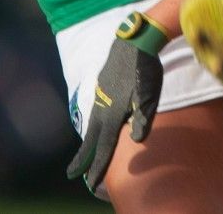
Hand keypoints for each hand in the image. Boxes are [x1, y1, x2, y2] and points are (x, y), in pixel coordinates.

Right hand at [66, 12, 167, 190]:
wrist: (134, 40)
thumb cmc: (145, 69)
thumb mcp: (148, 94)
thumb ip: (142, 117)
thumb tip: (137, 140)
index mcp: (112, 112)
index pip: (104, 145)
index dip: (98, 165)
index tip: (90, 182)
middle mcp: (102, 107)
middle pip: (92, 138)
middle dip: (84, 157)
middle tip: (73, 174)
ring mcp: (101, 95)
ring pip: (92, 124)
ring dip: (88, 141)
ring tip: (85, 152)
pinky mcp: (103, 86)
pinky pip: (95, 111)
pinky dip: (93, 124)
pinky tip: (96, 124)